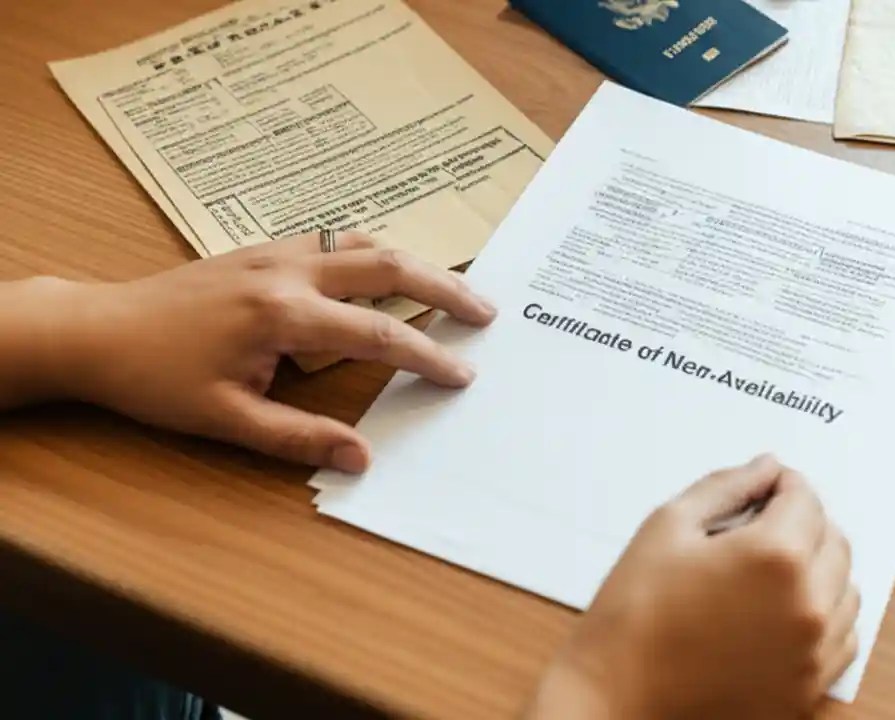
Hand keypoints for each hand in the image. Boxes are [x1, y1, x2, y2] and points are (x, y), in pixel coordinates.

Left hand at [27, 232, 494, 471]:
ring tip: (450, 290)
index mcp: (283, 314)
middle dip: (445, 289)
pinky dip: (373, 253)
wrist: (98, 329)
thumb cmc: (156, 378)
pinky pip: (335, 239)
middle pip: (388, 267)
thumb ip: (297, 438)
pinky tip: (386, 272)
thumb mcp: (225, 420)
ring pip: (363, 242)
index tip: (461, 375)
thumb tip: (360, 458)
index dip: (427, 357)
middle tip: (486, 311)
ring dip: (412, 264)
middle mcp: (288, 271)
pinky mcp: (262, 249)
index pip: (379, 334)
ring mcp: (275, 252)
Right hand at [526, 455, 858, 719]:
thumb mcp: (669, 527)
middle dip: (804, 522)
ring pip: (846, 589)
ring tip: (771, 570)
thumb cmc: (633, 614)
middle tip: (762, 524)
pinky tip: (785, 612)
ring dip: (819, 568)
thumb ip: (726, 487)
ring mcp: (812, 653)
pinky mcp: (806, 689)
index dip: (783, 483)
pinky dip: (824, 616)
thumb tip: (766, 468)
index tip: (765, 485)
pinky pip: (842, 640)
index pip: (805, 499)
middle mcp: (806, 605)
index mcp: (775, 558)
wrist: (614, 695)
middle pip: (834, 540)